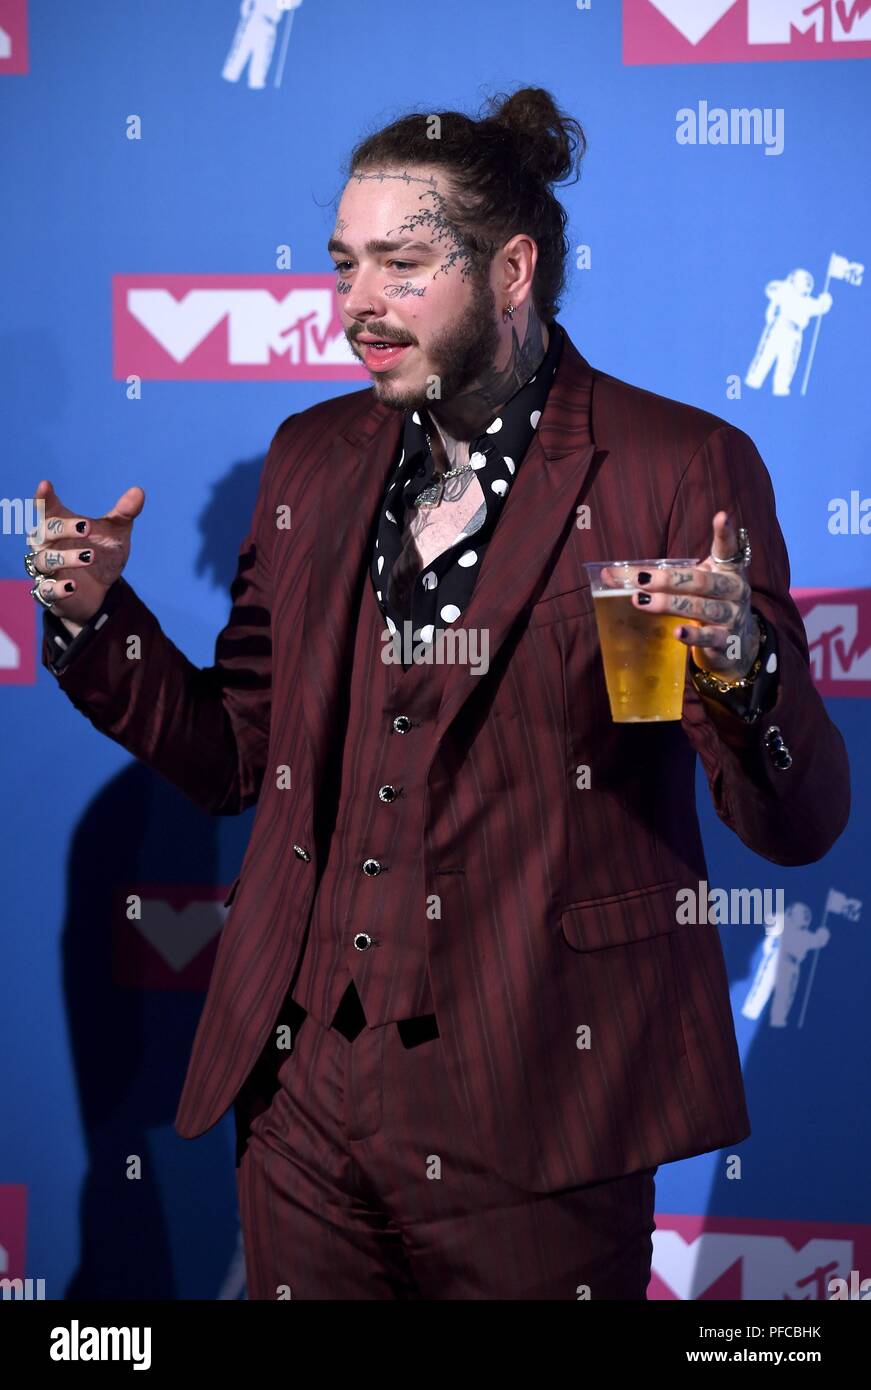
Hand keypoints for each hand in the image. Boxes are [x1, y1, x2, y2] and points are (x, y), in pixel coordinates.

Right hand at [27, 478, 144, 624]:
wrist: (101, 592)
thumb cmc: (102, 555)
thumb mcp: (115, 534)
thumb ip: (124, 513)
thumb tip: (138, 491)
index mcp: (59, 525)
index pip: (46, 508)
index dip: (44, 497)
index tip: (45, 484)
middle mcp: (47, 545)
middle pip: (44, 531)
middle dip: (63, 528)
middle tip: (87, 526)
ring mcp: (47, 569)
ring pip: (44, 560)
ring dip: (66, 558)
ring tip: (90, 556)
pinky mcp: (49, 592)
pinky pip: (45, 590)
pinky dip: (57, 588)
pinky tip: (73, 586)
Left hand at [612, 511, 759, 679]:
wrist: (737, 644)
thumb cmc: (706, 604)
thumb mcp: (689, 585)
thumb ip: (658, 576)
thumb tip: (607, 574)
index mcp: (726, 569)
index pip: (727, 549)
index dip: (724, 534)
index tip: (720, 517)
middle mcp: (734, 589)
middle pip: (700, 580)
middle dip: (668, 579)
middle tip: (641, 580)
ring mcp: (731, 616)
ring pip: (700, 607)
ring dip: (669, 604)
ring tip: (641, 601)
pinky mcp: (726, 641)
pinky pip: (709, 637)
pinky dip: (693, 635)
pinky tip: (678, 633)